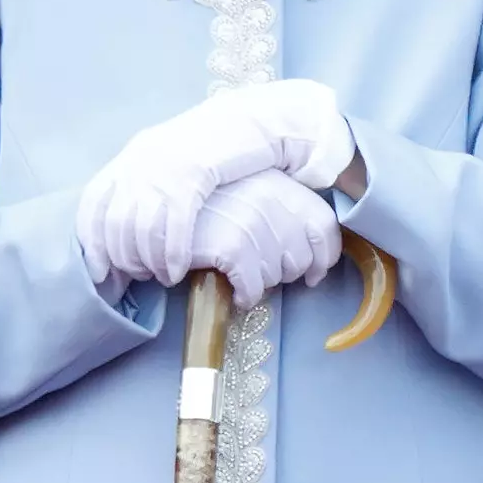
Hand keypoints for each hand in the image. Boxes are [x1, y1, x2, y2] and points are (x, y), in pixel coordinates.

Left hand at [73, 78, 351, 288]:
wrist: (254, 117)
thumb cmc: (217, 146)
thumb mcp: (173, 160)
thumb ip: (150, 185)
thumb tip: (129, 228)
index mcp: (133, 156)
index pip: (93, 205)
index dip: (92, 243)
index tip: (98, 272)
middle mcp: (141, 160)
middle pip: (115, 222)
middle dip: (123, 258)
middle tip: (138, 278)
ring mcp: (165, 167)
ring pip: (140, 228)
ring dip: (147, 261)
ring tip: (160, 277)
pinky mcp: (194, 173)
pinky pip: (173, 224)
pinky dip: (170, 254)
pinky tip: (175, 270)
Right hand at [188, 172, 342, 311]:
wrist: (157, 202)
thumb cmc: (208, 204)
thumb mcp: (251, 194)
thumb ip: (283, 216)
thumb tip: (314, 263)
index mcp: (282, 185)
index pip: (325, 225)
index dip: (324, 257)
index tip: (313, 274)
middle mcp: (272, 201)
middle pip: (302, 256)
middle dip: (286, 274)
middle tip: (262, 274)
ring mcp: (251, 222)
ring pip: (277, 274)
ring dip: (262, 284)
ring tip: (242, 276)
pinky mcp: (229, 245)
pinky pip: (253, 287)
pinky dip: (247, 297)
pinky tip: (237, 294)